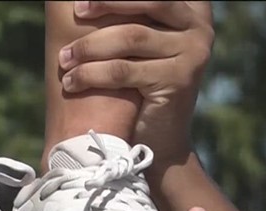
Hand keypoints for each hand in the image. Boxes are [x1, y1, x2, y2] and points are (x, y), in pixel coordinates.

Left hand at [60, 1, 212, 167]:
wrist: (159, 141)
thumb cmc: (140, 88)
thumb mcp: (139, 45)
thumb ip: (129, 19)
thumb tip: (85, 0)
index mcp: (193, 9)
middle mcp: (200, 26)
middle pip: (150, 1)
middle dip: (107, 2)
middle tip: (76, 10)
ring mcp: (194, 52)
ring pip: (131, 37)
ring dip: (90, 46)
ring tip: (65, 58)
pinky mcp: (179, 80)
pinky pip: (124, 70)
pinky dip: (91, 74)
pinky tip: (72, 82)